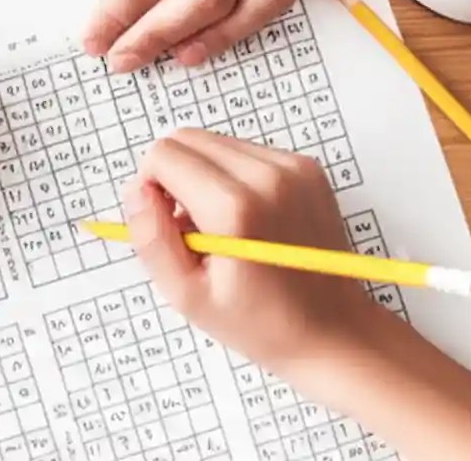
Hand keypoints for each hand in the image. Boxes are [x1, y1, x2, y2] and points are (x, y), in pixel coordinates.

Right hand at [123, 129, 373, 371]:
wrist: (334, 331)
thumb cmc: (262, 324)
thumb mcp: (188, 296)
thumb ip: (151, 239)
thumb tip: (135, 191)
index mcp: (235, 208)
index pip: (163, 155)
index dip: (150, 187)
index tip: (166, 225)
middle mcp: (268, 176)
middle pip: (188, 138)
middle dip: (173, 176)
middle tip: (187, 228)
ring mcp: (293, 167)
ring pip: (216, 142)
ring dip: (203, 175)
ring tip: (218, 227)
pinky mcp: (307, 168)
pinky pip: (247, 151)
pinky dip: (233, 176)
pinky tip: (245, 219)